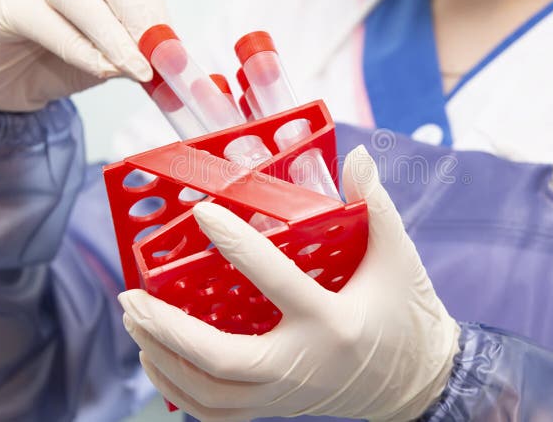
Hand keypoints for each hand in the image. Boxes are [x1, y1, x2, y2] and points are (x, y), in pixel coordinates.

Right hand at [0, 0, 165, 111]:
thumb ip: (132, 52)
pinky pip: (43, 22)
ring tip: (135, 68)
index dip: (155, 10)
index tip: (173, 47)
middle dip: (137, 14)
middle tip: (158, 55)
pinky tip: (99, 69)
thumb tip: (165, 60)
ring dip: (112, 36)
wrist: (3, 83)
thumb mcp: (106, 56)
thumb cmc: (58, 61)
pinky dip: (77, 48)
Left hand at [119, 145, 459, 420]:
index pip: (275, 281)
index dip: (236, 244)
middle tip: (132, 298)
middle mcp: (304, 365)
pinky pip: (219, 413)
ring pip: (210, 394)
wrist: (420, 383)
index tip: (202, 213)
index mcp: (333, 322)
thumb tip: (357, 157)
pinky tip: (160, 363)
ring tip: (135, 325)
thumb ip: (376, 207)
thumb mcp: (399, 259)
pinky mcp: (280, 407)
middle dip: (169, 330)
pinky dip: (181, 392)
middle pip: (221, 359)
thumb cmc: (408, 316)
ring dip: (165, 361)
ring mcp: (288, 393)